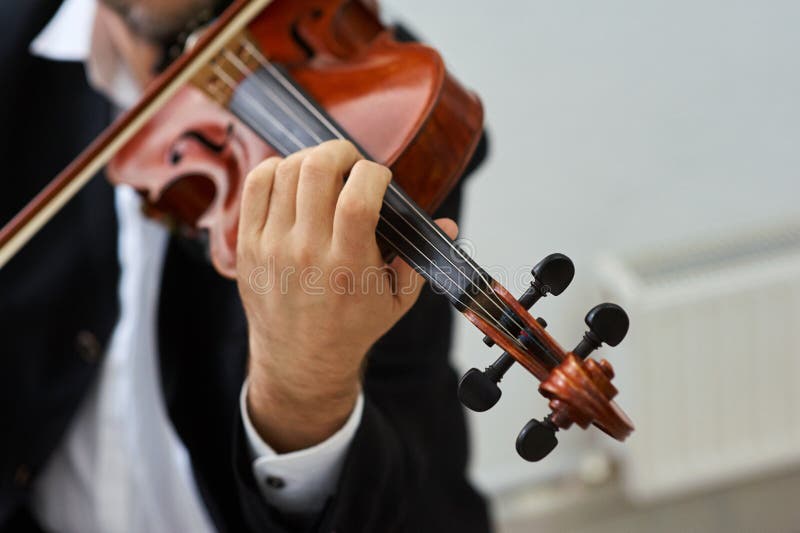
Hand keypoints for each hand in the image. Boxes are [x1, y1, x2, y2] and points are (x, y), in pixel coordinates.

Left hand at [236, 140, 456, 451]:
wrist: (301, 360)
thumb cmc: (352, 327)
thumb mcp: (396, 301)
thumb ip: (419, 259)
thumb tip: (448, 224)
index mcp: (348, 264)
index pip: (358, 198)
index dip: (374, 173)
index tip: (380, 177)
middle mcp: (307, 252)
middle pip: (317, 170)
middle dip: (341, 151)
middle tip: (351, 161)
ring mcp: (272, 246)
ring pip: (285, 171)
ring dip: (311, 158)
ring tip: (324, 170)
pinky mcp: (249, 244)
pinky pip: (255, 185)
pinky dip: (275, 168)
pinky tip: (292, 177)